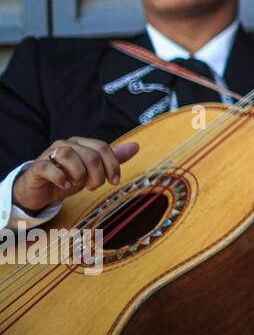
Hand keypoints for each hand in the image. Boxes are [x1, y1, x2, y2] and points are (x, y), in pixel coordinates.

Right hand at [13, 138, 140, 213]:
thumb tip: (136, 146)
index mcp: (81, 143)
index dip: (113, 165)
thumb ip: (112, 159)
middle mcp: (66, 145)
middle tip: (93, 187)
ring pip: (69, 156)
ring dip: (78, 174)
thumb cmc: (68, 178)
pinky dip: (60, 177)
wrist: (41, 191)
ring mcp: (49, 154)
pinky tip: (64, 185)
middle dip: (97, 175)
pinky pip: (49, 168)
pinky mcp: (37, 167)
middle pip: (90, 155)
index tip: (114, 181)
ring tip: (76, 184)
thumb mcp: (93, 170)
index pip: (103, 147)